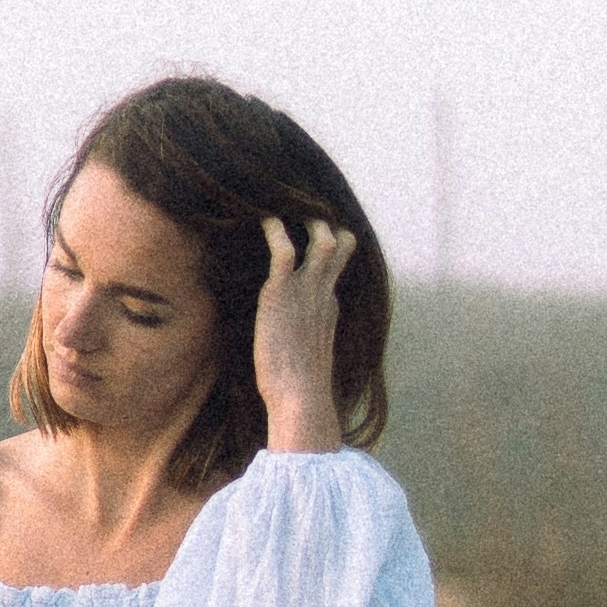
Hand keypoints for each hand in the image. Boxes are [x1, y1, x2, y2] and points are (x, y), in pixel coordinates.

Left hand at [254, 212, 353, 452]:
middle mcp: (323, 292)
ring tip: (287, 210)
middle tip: (302, 215)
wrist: (300, 397)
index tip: (309, 234)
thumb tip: (292, 348)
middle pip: (341, 244)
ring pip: (323, 239)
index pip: (336, 266)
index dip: (327, 247)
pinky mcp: (282, 292)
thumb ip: (302, 340)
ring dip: (310, 221)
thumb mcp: (306, 354)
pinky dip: (275, 229)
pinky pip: (284, 249)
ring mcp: (307, 290)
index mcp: (329, 305)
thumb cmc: (298, 387)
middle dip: (326, 224)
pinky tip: (265, 219)